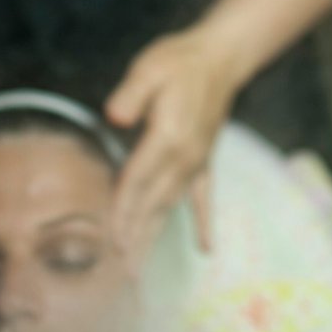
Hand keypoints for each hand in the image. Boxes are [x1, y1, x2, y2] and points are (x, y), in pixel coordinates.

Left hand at [104, 27, 243, 262]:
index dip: (122, 211)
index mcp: (169, 137)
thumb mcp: (150, 68)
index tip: (110, 241)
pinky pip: (203, 199)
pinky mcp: (205, 161)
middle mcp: (185, 157)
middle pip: (152, 204)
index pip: (137, 181)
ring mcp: (197, 163)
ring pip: (171, 207)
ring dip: (154, 238)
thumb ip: (131, 93)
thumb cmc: (178, 61)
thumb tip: (114, 115)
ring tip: (141, 270)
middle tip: (122, 274)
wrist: (220, 57)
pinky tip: (205, 249)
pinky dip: (203, 224)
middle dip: (135, 238)